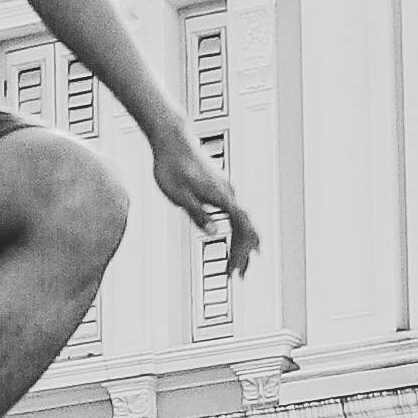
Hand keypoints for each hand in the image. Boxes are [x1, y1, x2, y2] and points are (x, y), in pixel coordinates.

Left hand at [153, 133, 260, 280]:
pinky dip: (237, 232)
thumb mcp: (179, 194)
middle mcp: (229, 193)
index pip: (241, 228)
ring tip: (238, 266)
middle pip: (246, 228)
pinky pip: (236, 215)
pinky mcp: (220, 189)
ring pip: (242, 222)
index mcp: (221, 195)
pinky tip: (234, 242)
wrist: (171, 140)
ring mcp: (226, 190)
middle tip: (238, 277)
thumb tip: (214, 232)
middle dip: (244, 254)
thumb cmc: (171, 166)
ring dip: (241, 245)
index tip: (234, 271)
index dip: (241, 251)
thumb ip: (197, 213)